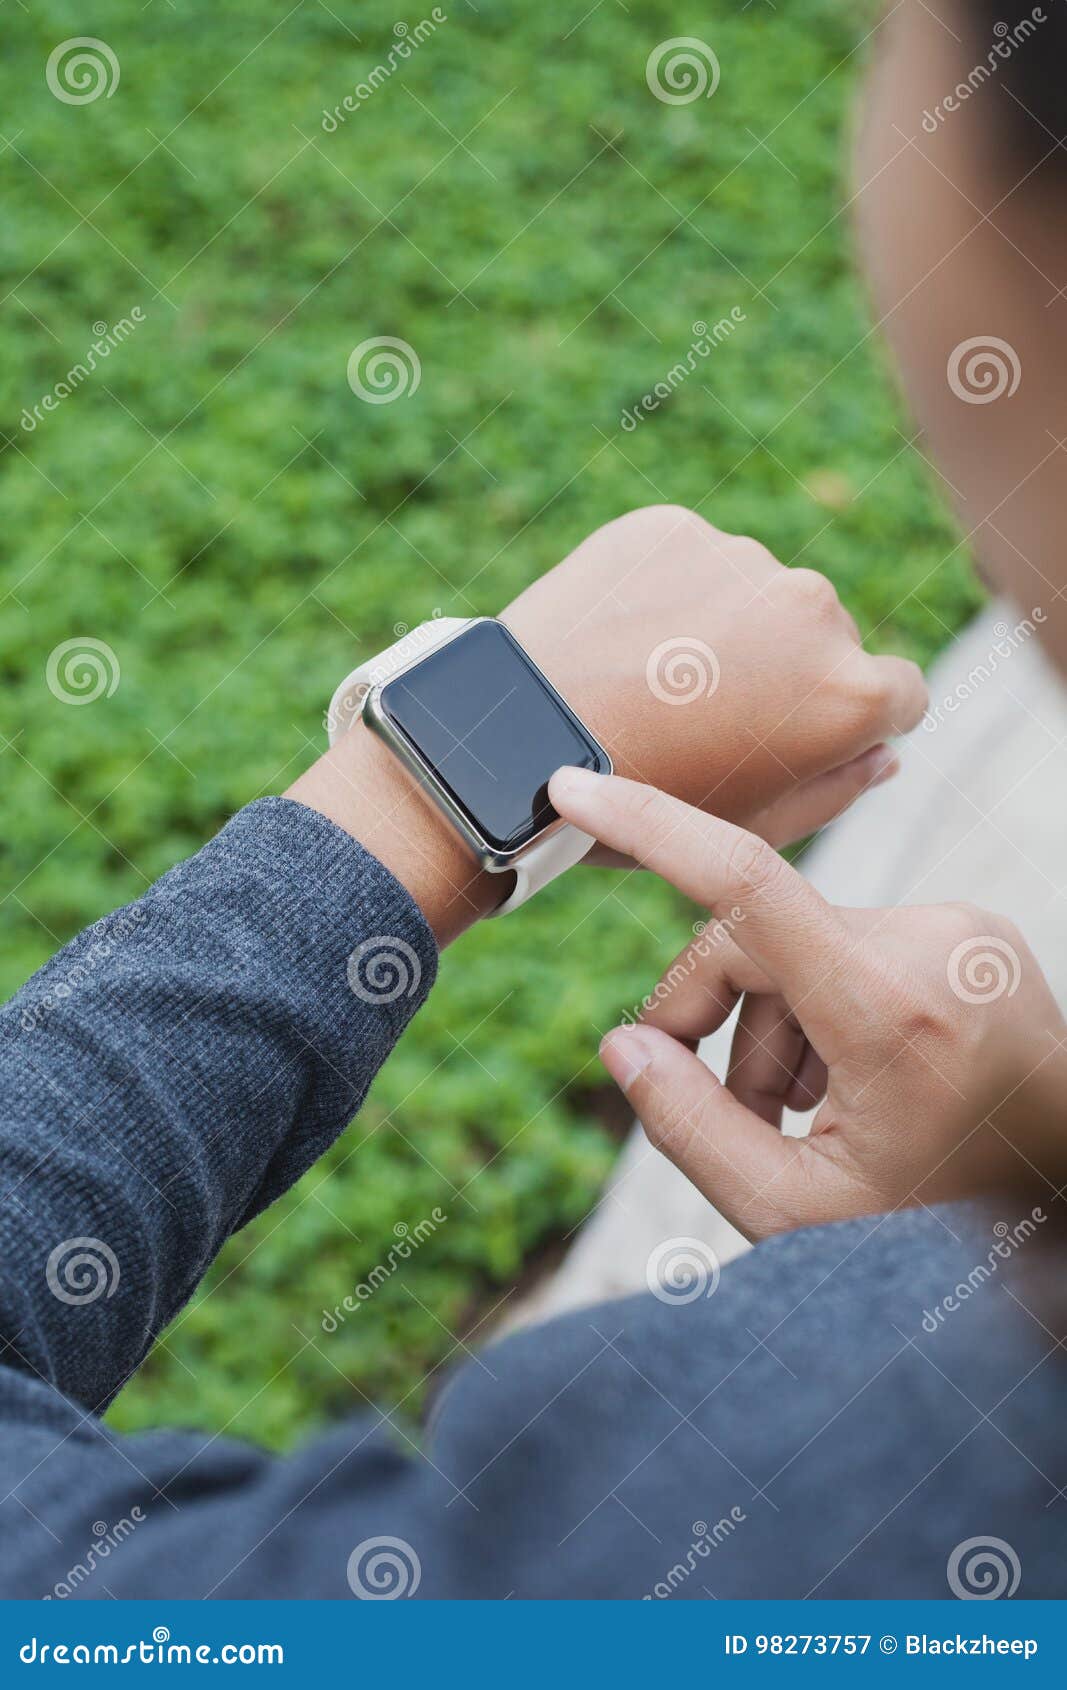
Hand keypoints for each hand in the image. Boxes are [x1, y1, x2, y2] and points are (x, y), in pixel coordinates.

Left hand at [503, 504, 926, 851]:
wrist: (513, 738)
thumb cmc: (637, 801)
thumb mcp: (747, 829)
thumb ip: (836, 789)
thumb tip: (885, 752)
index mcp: (847, 693)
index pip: (902, 693)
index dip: (858, 720)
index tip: (799, 735)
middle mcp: (811, 609)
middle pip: (827, 638)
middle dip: (787, 670)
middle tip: (706, 719)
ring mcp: (741, 559)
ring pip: (757, 594)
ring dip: (727, 628)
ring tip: (651, 683)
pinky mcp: (672, 528)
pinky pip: (692, 560)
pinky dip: (667, 591)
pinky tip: (619, 642)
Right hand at [549, 767, 1066, 1238]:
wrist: (1066, 1199)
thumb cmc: (941, 1226)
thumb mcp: (798, 1214)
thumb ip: (692, 1130)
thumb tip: (622, 1048)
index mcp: (893, 1010)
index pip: (746, 882)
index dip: (649, 828)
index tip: (573, 787)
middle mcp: (934, 945)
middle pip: (754, 935)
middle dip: (713, 1017)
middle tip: (721, 1110)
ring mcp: (961, 931)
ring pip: (800, 941)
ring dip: (771, 1024)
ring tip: (797, 1116)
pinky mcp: (969, 933)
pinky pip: (851, 944)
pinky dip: (823, 1007)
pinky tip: (844, 1084)